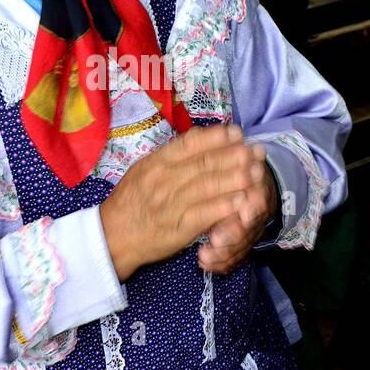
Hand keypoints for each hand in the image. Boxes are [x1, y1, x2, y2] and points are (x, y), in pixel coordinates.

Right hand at [99, 124, 269, 281]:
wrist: (113, 236)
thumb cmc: (131, 201)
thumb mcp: (143, 170)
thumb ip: (170, 155)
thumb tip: (200, 138)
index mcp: (155, 163)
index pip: (189, 145)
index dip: (216, 138)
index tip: (237, 133)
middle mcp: (164, 180)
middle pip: (204, 164)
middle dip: (234, 155)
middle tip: (256, 150)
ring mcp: (171, 205)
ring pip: (208, 187)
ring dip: (235, 178)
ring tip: (256, 171)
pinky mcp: (179, 229)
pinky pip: (205, 214)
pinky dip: (225, 206)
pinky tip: (242, 199)